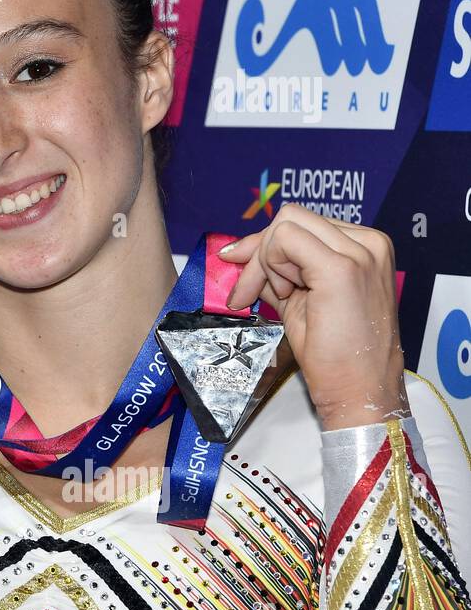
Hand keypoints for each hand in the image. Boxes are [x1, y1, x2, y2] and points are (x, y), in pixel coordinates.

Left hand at [221, 203, 408, 430]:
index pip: (300, 223)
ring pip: (285, 225)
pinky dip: (270, 267)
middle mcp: (368, 242)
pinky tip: (282, 296)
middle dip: (259, 252)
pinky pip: (284, 240)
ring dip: (266, 261)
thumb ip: (277, 272)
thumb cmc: (335, 355)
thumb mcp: (300, 300)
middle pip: (290, 218)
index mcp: (364, 246)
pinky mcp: (342, 268)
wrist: (359, 391)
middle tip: (250, 290)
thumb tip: (240, 255)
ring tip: (279, 298)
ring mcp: (359, 252)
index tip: (246, 278)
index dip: (264, 247)